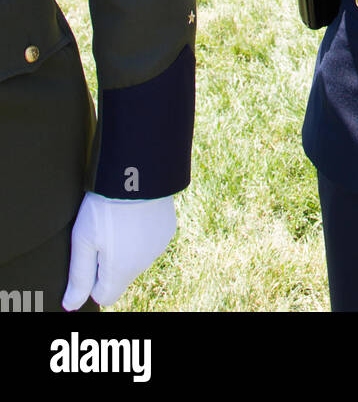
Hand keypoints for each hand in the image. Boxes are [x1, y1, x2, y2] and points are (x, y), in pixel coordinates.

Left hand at [63, 192, 176, 309]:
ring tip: (118, 217)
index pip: (104, 295)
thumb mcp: (83, 239)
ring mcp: (158, 247)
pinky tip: (134, 212)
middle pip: (120, 276)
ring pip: (135, 258)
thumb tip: (72, 304)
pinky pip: (150, 241)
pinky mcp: (167, 230)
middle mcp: (143, 264)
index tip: (91, 252)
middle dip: (110, 261)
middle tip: (102, 231)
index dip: (93, 279)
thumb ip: (79, 276)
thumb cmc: (105, 205)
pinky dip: (141, 232)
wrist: (138, 171)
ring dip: (126, 246)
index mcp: (120, 271)